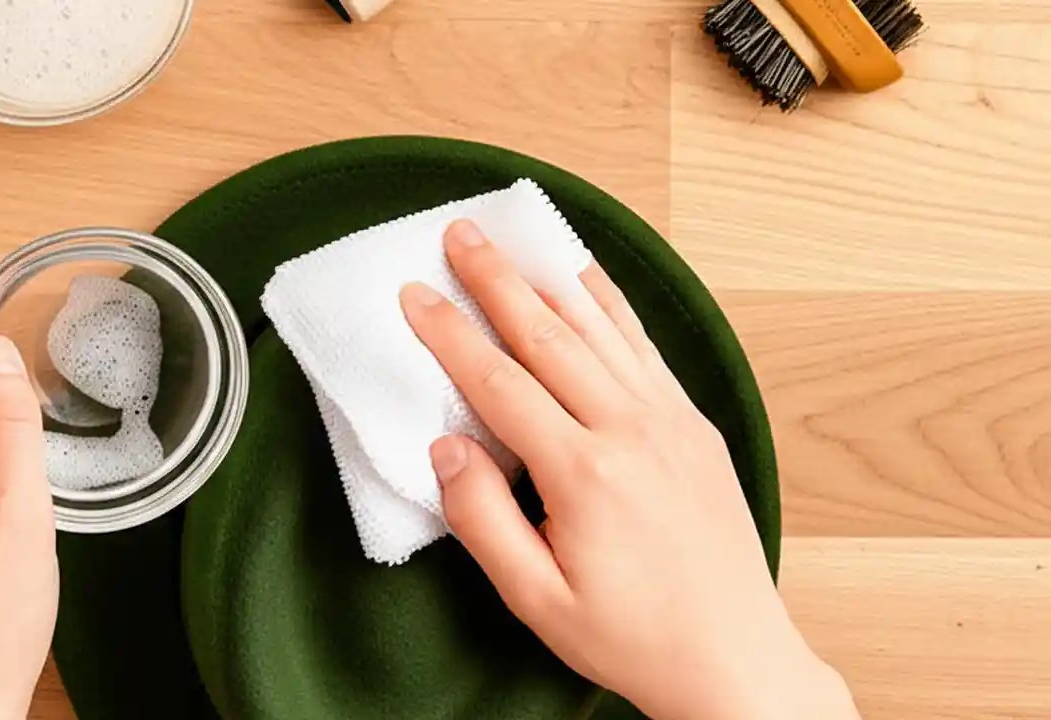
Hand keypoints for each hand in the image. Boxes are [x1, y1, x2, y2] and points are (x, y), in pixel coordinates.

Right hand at [400, 221, 857, 719]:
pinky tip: (588, 279)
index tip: (414, 294)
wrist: (735, 658)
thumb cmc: (632, 637)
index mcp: (584, 474)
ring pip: (601, 328)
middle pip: (548, 336)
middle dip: (497, 279)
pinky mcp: (695, 425)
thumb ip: (483, 520)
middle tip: (460, 232)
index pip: (499, 384)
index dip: (450, 334)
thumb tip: (445, 449)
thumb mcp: (537, 599)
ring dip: (549, 278)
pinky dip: (612, 304)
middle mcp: (631, 431)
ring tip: (515, 238)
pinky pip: (645, 347)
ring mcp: (671, 421)